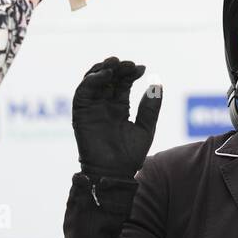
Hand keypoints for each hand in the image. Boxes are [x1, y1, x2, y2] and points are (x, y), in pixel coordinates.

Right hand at [71, 56, 162, 178]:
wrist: (115, 173)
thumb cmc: (130, 155)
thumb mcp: (146, 127)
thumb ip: (151, 107)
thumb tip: (157, 83)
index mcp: (119, 107)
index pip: (123, 83)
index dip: (131, 73)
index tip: (142, 68)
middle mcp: (104, 105)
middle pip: (108, 78)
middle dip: (117, 67)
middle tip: (128, 64)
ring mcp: (92, 108)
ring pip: (93, 81)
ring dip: (102, 69)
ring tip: (115, 64)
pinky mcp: (80, 114)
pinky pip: (82, 93)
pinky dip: (91, 81)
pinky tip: (105, 76)